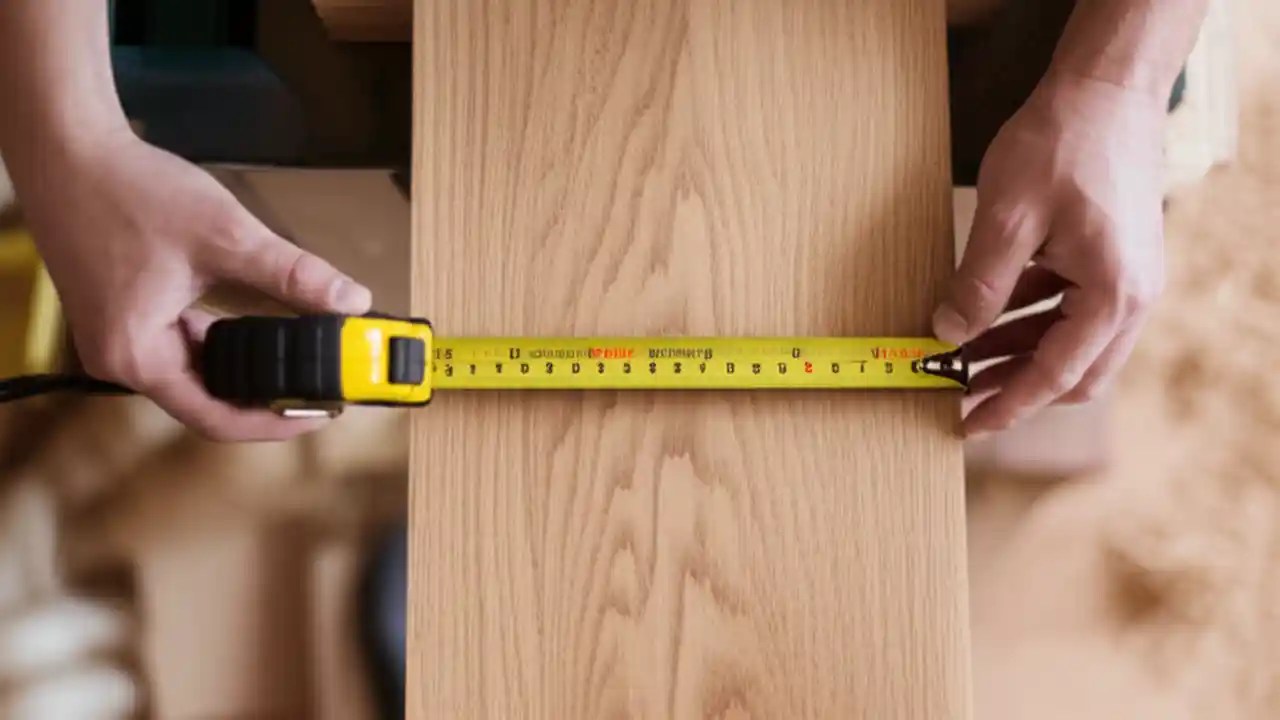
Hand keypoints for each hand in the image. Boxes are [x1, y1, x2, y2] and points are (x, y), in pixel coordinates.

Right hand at [19, 130, 372, 440]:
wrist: (68, 148)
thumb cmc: (130, 190)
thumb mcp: (226, 236)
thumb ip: (293, 274)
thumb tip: (351, 301)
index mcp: (136, 356)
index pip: (216, 418)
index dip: (275, 422)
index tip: (322, 412)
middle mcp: (121, 358)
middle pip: (207, 400)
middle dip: (267, 393)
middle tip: (323, 383)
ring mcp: (119, 339)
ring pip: (197, 372)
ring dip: (247, 365)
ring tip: (303, 357)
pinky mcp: (125, 317)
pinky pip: (182, 346)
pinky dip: (222, 340)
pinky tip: (260, 329)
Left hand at [933, 73, 1166, 435]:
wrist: (1107, 89)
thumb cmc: (1062, 143)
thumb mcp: (1006, 217)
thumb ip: (978, 285)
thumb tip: (947, 334)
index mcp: (1113, 294)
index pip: (1054, 375)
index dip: (1006, 404)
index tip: (966, 425)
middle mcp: (1133, 297)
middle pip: (1074, 373)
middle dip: (1015, 387)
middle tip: (959, 394)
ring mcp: (1129, 279)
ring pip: (1073, 344)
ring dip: (1020, 354)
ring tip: (964, 359)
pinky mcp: (1116, 261)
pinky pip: (1073, 310)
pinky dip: (1033, 321)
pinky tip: (990, 316)